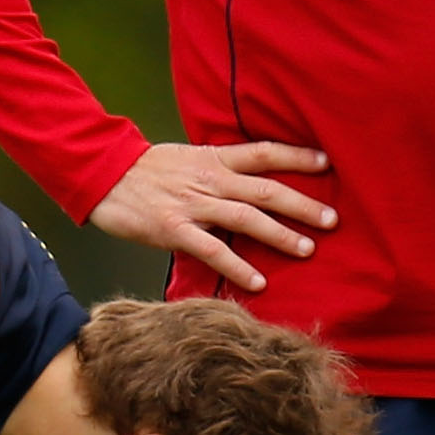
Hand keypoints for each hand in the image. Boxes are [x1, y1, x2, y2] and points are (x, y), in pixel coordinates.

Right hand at [89, 140, 334, 292]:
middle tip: (333, 219)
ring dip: (280, 234)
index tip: (327, 163)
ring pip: (247, 218)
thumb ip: (216, 170)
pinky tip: (259, 282)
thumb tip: (245, 184)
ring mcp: (193, 205)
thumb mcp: (185, 158)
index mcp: (214, 159)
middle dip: (302, 204)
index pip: (264, 153)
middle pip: (266, 189)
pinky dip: (237, 266)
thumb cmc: (144, 170)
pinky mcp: (174, 229)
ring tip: (308, 249)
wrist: (102, 174)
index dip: (297, 157)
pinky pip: (213, 250)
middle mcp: (210, 180)